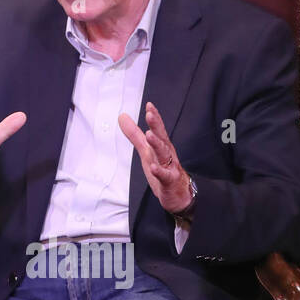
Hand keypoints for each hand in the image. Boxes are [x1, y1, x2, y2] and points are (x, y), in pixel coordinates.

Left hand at [117, 100, 191, 214]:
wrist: (178, 194)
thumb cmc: (163, 170)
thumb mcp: (146, 151)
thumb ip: (134, 135)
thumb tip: (122, 116)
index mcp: (162, 146)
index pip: (158, 129)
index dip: (155, 117)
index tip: (149, 105)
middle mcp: (167, 154)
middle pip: (162, 138)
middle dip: (156, 126)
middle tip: (150, 114)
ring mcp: (170, 167)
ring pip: (164, 154)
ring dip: (157, 144)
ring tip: (149, 135)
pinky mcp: (169, 182)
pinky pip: (164, 176)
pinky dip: (159, 172)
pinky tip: (153, 168)